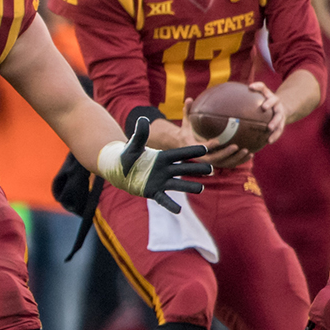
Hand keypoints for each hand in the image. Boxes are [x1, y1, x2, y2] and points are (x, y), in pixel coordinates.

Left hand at [95, 116, 212, 213]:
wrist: (119, 170)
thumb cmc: (128, 156)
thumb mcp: (133, 145)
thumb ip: (140, 134)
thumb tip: (142, 119)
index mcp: (162, 157)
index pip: (179, 154)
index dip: (191, 152)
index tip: (205, 149)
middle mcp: (165, 170)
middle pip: (184, 169)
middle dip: (197, 169)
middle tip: (211, 169)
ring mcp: (160, 181)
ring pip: (178, 185)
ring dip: (190, 187)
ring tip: (201, 189)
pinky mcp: (153, 192)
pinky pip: (164, 199)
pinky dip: (171, 205)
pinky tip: (178, 210)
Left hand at [247, 81, 286, 142]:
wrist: (280, 107)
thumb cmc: (266, 100)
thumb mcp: (263, 93)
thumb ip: (257, 88)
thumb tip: (248, 86)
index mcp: (272, 98)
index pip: (266, 91)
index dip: (259, 88)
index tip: (251, 87)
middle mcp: (278, 107)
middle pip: (276, 107)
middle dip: (270, 105)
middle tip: (264, 108)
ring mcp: (281, 116)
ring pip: (280, 121)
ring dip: (275, 124)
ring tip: (269, 128)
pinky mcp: (281, 124)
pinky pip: (279, 131)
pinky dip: (275, 136)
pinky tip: (269, 141)